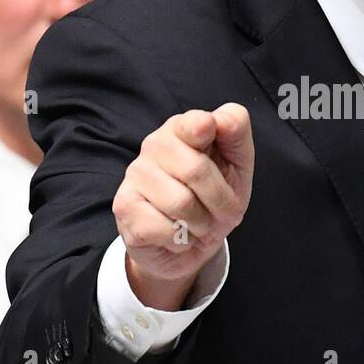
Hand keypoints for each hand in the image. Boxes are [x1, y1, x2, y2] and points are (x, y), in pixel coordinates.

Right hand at [112, 103, 253, 309]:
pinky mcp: (124, 206)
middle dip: (221, 201)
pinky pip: (164, 228)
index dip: (206, 128)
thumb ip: (235, 132)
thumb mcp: (238, 164)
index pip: (196, 122)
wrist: (192, 244)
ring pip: (182, 203)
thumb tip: (218, 119)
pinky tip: (176, 233)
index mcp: (183, 129)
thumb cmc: (215, 197)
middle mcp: (154, 144)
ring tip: (197, 223)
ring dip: (201, 224)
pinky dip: (181, 240)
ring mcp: (136, 174)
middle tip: (222, 211)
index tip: (209, 131)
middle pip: (197, 170)